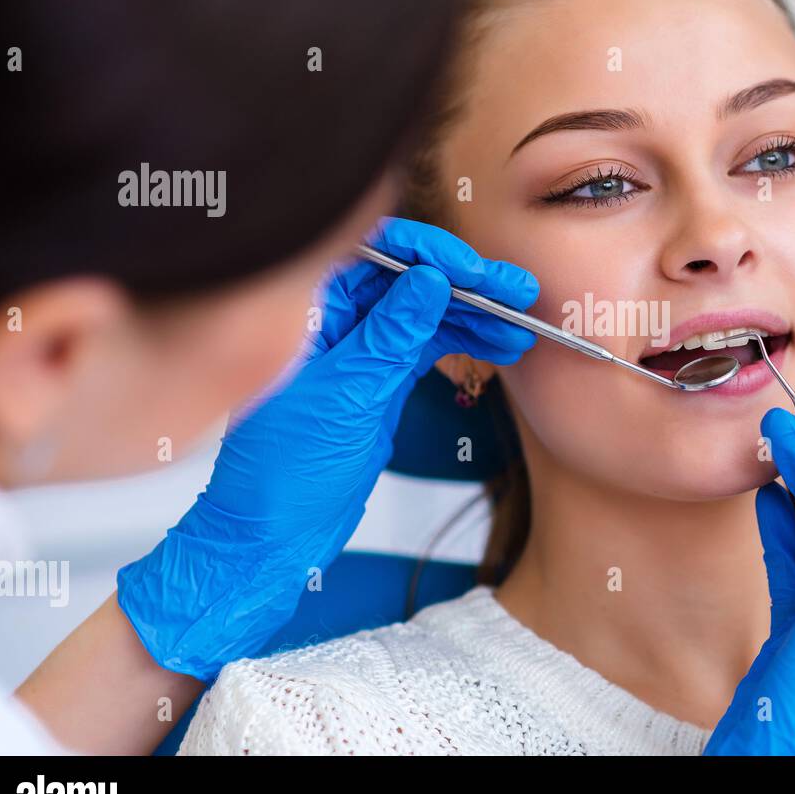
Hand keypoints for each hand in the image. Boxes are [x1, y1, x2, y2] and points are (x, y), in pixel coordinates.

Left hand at [117, 218, 537, 679]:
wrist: (273, 538)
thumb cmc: (281, 474)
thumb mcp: (344, 397)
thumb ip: (388, 337)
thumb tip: (429, 280)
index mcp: (307, 313)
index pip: (373, 256)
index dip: (428, 255)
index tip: (473, 270)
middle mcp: (333, 323)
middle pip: (408, 281)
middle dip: (466, 284)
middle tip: (518, 291)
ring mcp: (359, 353)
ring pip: (426, 316)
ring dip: (475, 316)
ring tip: (521, 324)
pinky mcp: (380, 383)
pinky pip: (428, 349)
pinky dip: (464, 345)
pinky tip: (500, 345)